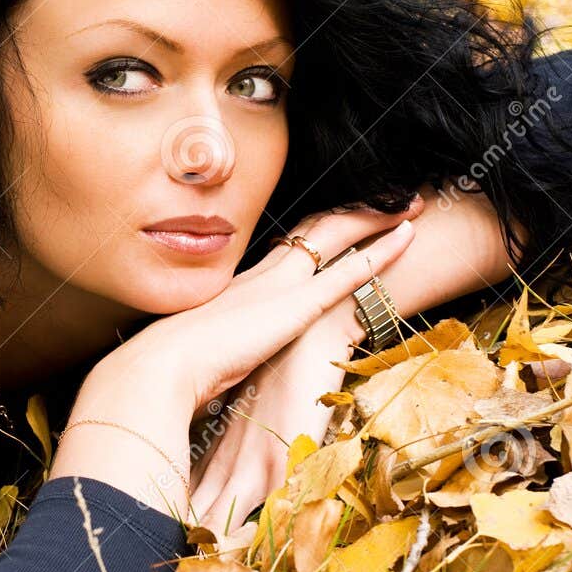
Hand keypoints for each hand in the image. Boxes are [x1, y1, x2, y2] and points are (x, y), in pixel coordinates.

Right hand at [97, 203, 416, 419]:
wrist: (161, 367)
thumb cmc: (172, 370)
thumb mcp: (200, 356)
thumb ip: (218, 355)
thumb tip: (219, 374)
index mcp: (241, 288)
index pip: (288, 251)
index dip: (317, 234)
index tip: (339, 223)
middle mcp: (263, 276)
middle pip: (315, 231)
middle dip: (352, 213)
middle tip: (386, 198)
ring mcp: (281, 286)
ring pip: (337, 236)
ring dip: (375, 218)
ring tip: (410, 203)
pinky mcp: (297, 305)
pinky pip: (351, 269)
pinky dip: (382, 251)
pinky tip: (408, 234)